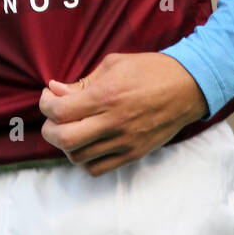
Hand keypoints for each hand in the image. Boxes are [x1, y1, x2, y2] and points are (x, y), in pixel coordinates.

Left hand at [38, 52, 208, 176]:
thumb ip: (82, 82)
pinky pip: (97, 169)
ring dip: (66, 145)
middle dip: (49, 129)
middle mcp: (113, 122)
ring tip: (72, 130)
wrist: (187, 87)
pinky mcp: (133, 154)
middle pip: (63, 139)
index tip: (50, 98)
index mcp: (105, 96)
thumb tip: (55, 90)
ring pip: (77, 157)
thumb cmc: (150, 70)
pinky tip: (88, 144)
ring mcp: (124, 142)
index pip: (59, 111)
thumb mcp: (113, 65)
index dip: (45, 105)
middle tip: (54, 118)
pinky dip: (85, 160)